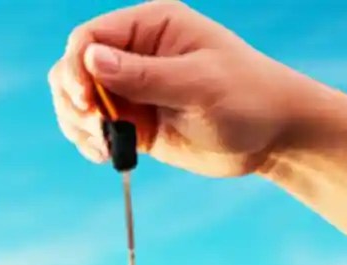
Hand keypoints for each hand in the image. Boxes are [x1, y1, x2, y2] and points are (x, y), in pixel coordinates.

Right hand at [47, 0, 314, 176]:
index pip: (89, 37)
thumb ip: (143, 74)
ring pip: (76, 99)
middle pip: (73, 68)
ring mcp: (131, 87)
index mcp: (152, 27)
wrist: (273, 136)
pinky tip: (108, 154)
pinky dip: (89, 141)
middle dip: (74, 100)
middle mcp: (135, 52)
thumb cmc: (247, 97)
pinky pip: (92, 126)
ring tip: (105, 145)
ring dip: (78, 124)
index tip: (87, 102)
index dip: (76, 68)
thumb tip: (91, 59)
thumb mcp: (197, 84)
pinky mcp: (132, 119)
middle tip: (98, 127)